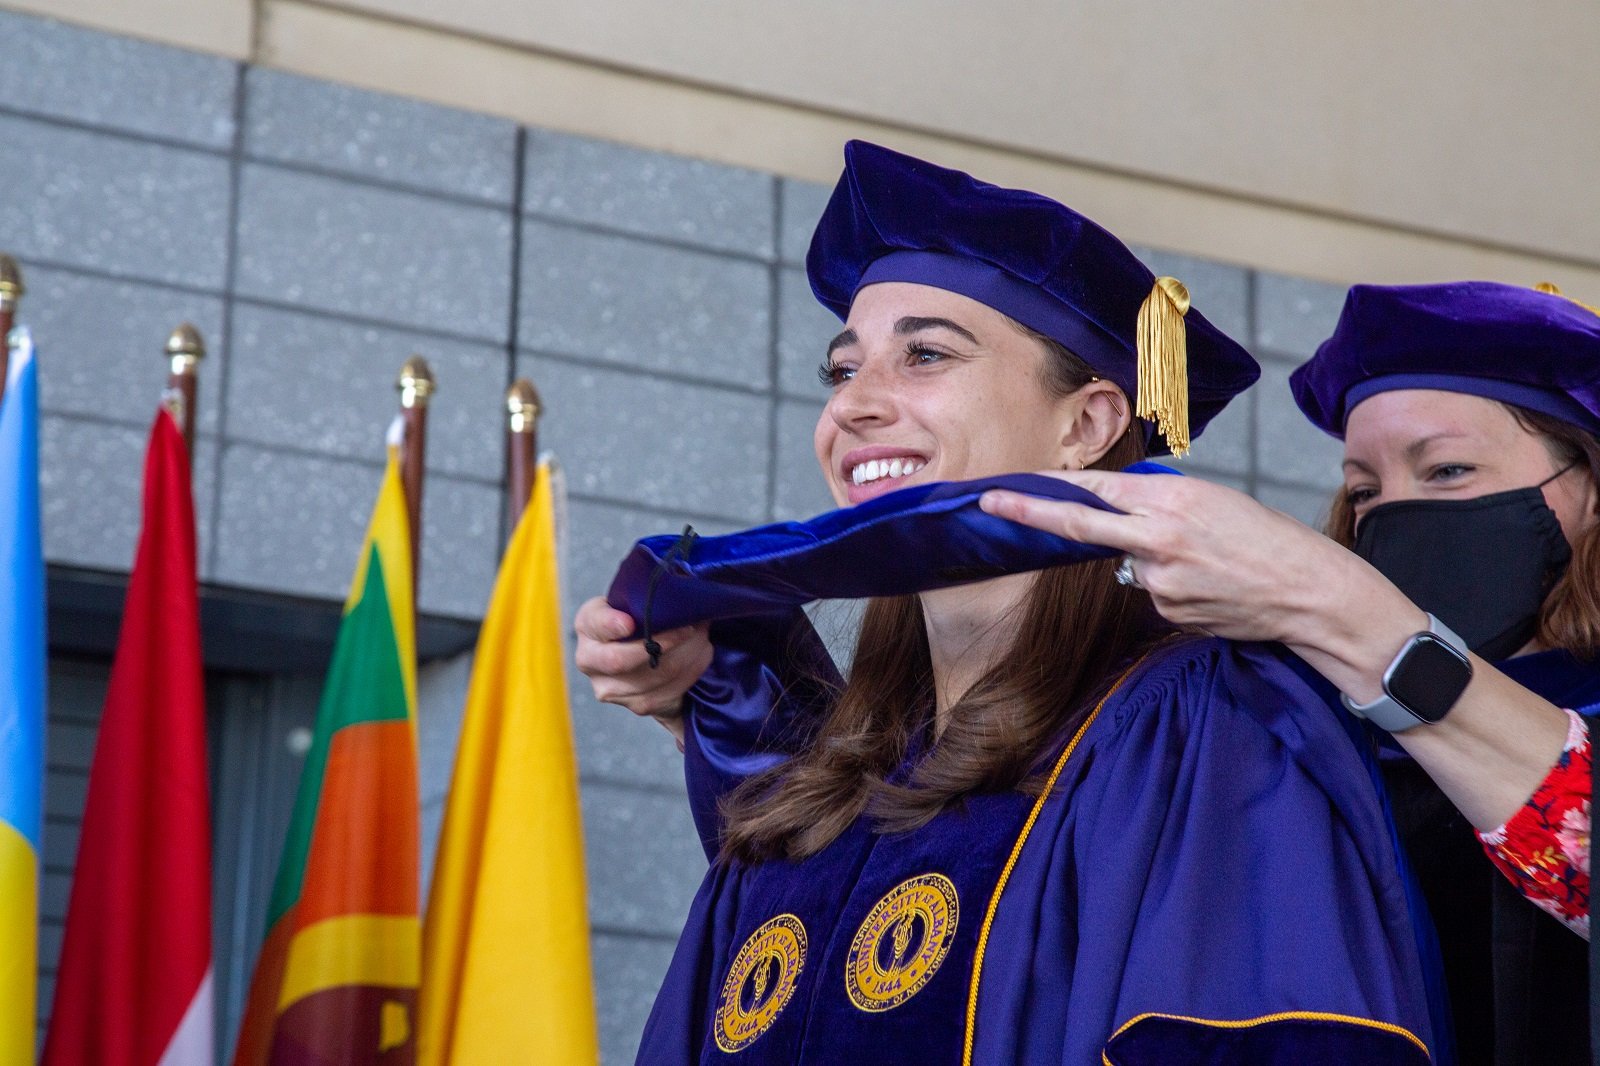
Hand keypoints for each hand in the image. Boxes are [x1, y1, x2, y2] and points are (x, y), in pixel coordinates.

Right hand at [573, 596, 713, 749]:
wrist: (645, 656)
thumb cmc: (641, 619)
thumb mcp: (636, 601)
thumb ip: (645, 597)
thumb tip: (677, 590)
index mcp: (588, 625)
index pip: (594, 623)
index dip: (610, 624)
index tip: (629, 623)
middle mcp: (590, 660)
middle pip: (621, 660)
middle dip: (665, 642)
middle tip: (690, 628)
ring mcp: (611, 688)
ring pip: (655, 676)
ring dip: (688, 654)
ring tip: (702, 636)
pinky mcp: (638, 705)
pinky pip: (671, 690)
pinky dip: (693, 669)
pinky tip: (701, 653)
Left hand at [978, 471, 1417, 664]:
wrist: (1311, 591)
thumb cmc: (1267, 539)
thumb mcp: (1213, 501)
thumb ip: (1158, 505)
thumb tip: (1116, 512)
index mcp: (1172, 499)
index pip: (1095, 490)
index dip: (1048, 487)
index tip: (1008, 485)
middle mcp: (1158, 537)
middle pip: (1078, 525)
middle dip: (1028, 513)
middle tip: (989, 503)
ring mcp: (1160, 578)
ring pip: (1129, 565)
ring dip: (1152, 562)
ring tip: (1207, 564)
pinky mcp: (1168, 610)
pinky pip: (1154, 593)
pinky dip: (1173, 588)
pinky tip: (1210, 588)